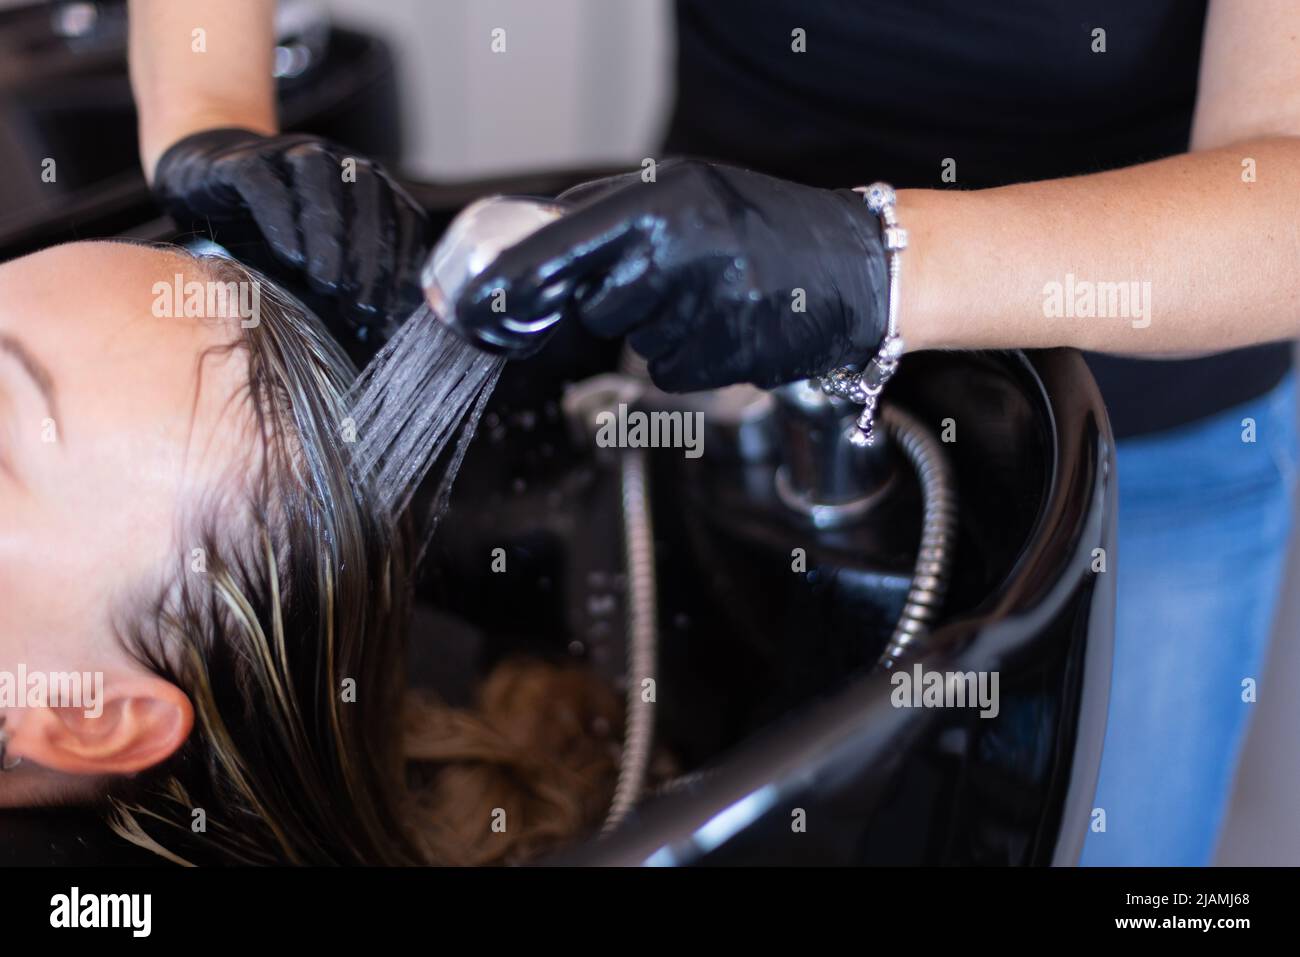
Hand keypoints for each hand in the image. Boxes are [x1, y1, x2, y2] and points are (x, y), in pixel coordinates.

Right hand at [152, 128, 429, 340]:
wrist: (209, 192)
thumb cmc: (278, 241)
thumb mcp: (323, 273)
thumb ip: (354, 297)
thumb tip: (386, 342)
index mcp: (370, 189)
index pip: (403, 220)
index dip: (404, 268)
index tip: (391, 317)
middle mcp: (338, 164)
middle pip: (369, 198)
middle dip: (369, 259)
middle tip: (362, 309)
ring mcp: (290, 154)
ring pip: (320, 179)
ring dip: (329, 235)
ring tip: (327, 284)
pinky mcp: (242, 161)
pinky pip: (265, 182)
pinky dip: (280, 218)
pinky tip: (288, 257)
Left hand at [453, 160, 888, 390]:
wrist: (859, 268)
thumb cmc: (770, 228)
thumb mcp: (690, 193)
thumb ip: (614, 217)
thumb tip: (535, 247)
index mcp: (664, 199)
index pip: (561, 244)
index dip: (517, 278)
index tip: (483, 300)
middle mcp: (680, 248)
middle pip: (597, 305)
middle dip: (621, 303)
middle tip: (671, 282)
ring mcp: (705, 305)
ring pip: (639, 342)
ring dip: (663, 330)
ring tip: (717, 299)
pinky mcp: (725, 355)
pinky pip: (673, 372)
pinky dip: (694, 358)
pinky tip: (732, 327)